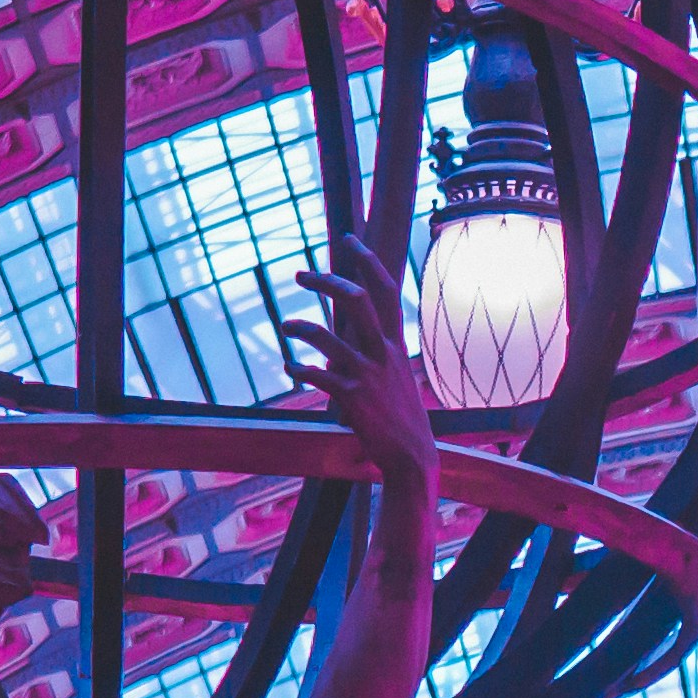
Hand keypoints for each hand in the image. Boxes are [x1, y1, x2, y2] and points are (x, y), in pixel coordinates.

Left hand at [283, 232, 436, 484]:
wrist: (412, 457)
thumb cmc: (401, 419)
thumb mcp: (395, 379)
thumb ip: (372, 356)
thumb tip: (335, 347)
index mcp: (395, 345)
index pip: (386, 291)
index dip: (367, 262)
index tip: (349, 240)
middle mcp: (383, 354)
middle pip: (356, 300)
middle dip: (327, 280)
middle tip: (302, 274)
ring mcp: (368, 374)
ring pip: (329, 336)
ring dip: (302, 326)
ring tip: (285, 325)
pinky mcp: (353, 397)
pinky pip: (318, 375)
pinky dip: (299, 368)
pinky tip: (289, 366)